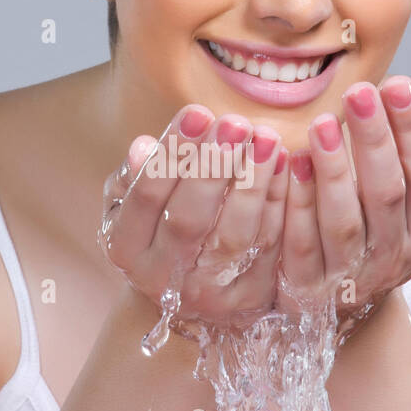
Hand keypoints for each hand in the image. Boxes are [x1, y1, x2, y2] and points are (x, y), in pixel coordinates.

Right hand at [100, 104, 290, 331]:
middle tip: (235, 123)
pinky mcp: (249, 298)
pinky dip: (278, 204)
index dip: (171, 155)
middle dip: (213, 168)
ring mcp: (207, 293)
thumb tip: (144, 146)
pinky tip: (285, 164)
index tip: (196, 111)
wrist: (182, 288)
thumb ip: (135, 175)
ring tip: (265, 138)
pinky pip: (270, 248)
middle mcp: (162, 277)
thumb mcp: (130, 200)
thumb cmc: (155, 224)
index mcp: (126, 247)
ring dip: (252, 183)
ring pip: (234, 236)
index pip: (146, 197)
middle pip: (188, 220)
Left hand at [274, 76, 410, 336]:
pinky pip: (302, 243)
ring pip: (345, 222)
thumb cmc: (367, 238)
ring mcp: (351, 279)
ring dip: (335, 169)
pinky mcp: (308, 290)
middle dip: (374, 140)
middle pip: (386, 194)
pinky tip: (291, 162)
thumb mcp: (400, 210)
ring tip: (324, 122)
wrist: (331, 310)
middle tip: (358, 92)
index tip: (394, 84)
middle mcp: (393, 258)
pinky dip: (298, 202)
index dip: (408, 131)